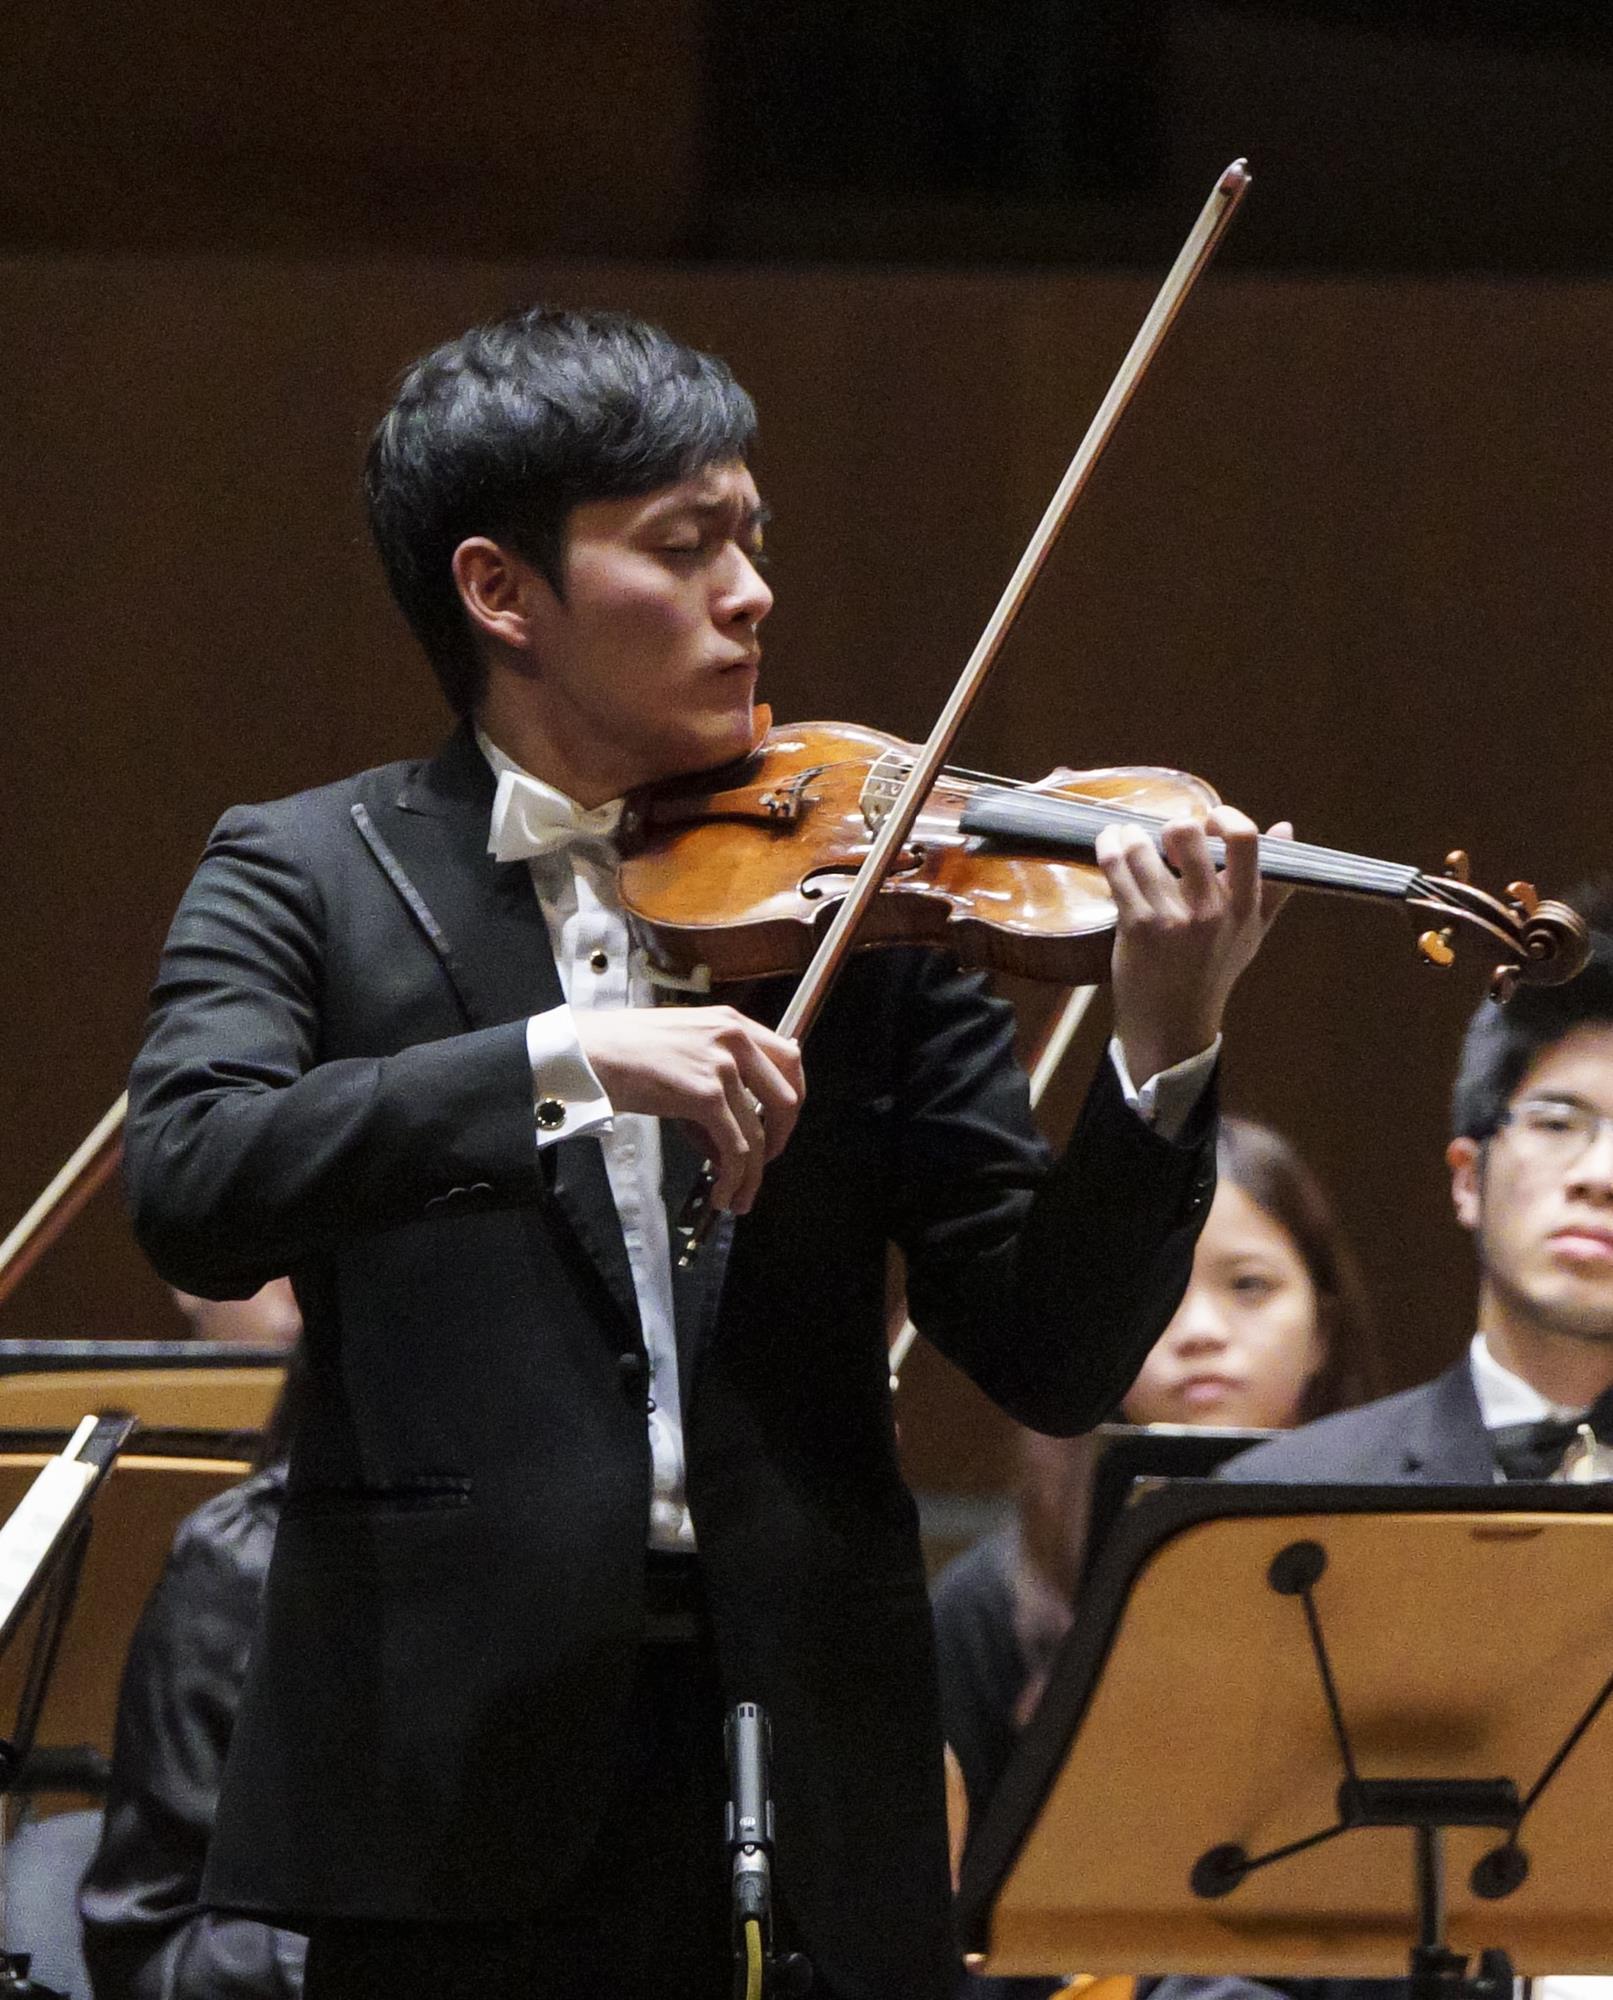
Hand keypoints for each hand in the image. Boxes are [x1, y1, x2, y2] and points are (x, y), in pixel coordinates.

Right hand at [574, 1007, 803, 1214]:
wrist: (588, 1051)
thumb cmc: (624, 1050)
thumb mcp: (685, 1048)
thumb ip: (717, 1078)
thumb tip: (735, 1133)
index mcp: (732, 1023)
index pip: (789, 1058)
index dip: (791, 1099)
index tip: (779, 1125)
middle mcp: (734, 1039)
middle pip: (788, 1096)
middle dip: (780, 1138)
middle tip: (765, 1161)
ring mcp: (722, 1066)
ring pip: (759, 1132)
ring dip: (754, 1173)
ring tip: (739, 1196)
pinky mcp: (704, 1095)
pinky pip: (736, 1147)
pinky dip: (734, 1177)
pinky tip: (722, 1192)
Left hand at [1097, 807, 1290, 1086]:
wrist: (1173, 1022)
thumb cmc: (1212, 971)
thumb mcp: (1252, 931)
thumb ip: (1272, 882)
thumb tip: (1287, 828)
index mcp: (1243, 905)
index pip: (1243, 838)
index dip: (1222, 816)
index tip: (1207, 822)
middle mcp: (1210, 909)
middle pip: (1186, 832)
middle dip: (1169, 824)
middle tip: (1162, 837)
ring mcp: (1171, 918)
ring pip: (1141, 848)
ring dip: (1127, 834)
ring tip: (1125, 836)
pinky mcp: (1137, 926)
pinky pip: (1117, 870)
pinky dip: (1108, 848)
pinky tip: (1109, 844)